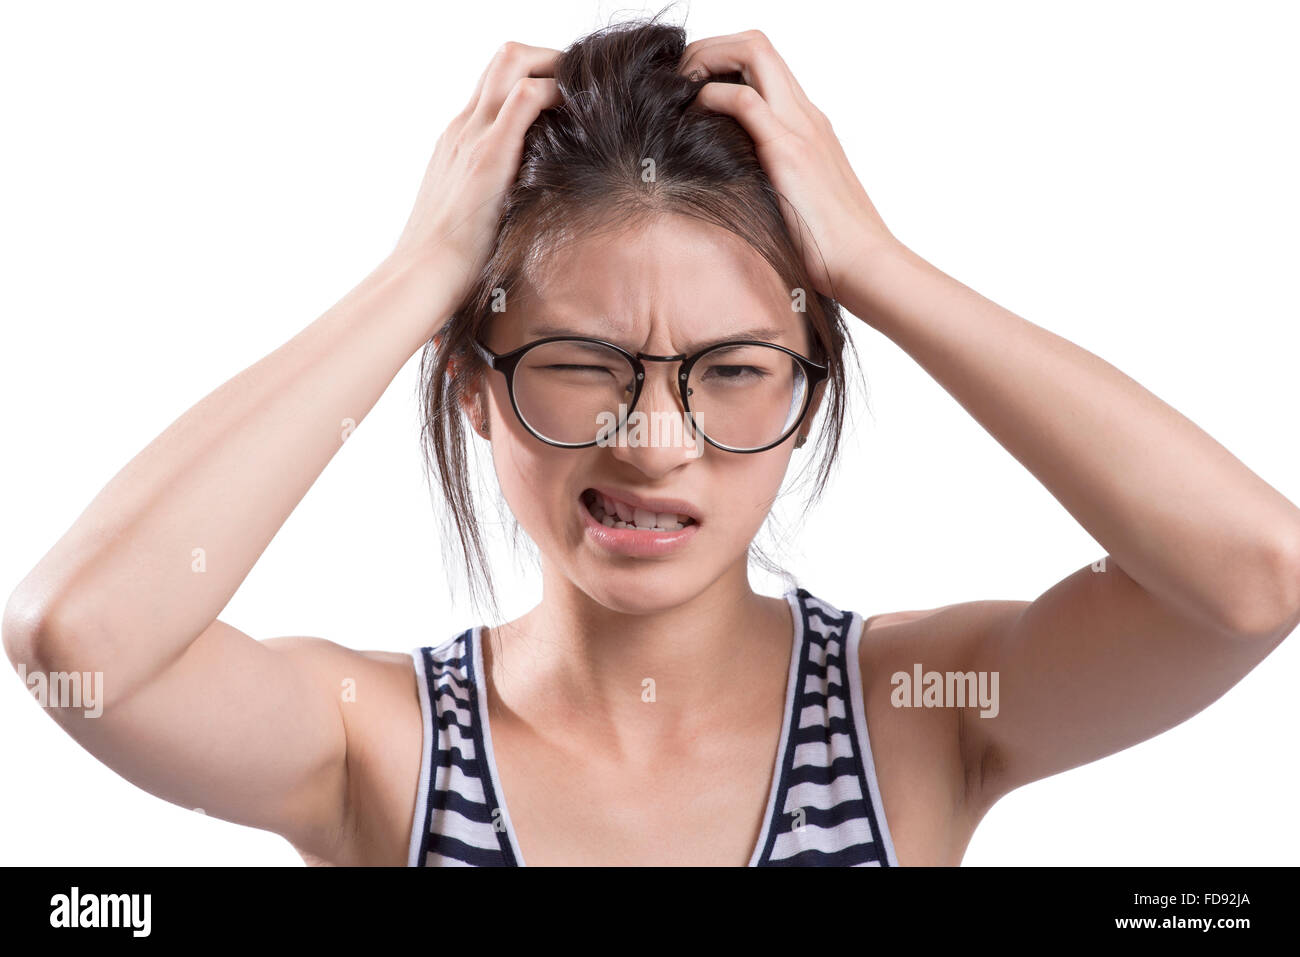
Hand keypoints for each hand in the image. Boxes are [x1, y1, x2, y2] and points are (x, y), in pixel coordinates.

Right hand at [391, 42, 562, 302]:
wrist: (422, 278)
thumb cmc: (451, 263)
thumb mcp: (477, 218)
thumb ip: (499, 199)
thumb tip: (538, 211)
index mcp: (459, 142)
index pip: (496, 83)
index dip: (535, 76)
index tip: (570, 97)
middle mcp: (464, 129)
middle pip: (505, 59)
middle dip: (549, 58)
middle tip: (585, 84)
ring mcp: (473, 137)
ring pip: (512, 62)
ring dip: (555, 64)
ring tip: (588, 91)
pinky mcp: (487, 155)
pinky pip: (524, 97)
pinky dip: (556, 90)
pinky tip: (581, 112)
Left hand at [680, 30, 897, 301]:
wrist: (866, 265)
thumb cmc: (831, 247)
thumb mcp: (794, 201)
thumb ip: (768, 182)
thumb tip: (726, 192)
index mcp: (807, 125)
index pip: (764, 64)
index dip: (722, 61)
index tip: (689, 88)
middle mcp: (805, 116)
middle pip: (756, 45)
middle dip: (708, 48)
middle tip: (676, 80)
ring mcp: (800, 128)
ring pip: (752, 53)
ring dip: (705, 59)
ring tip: (678, 89)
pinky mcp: (790, 152)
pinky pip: (744, 102)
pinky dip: (710, 97)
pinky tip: (691, 118)